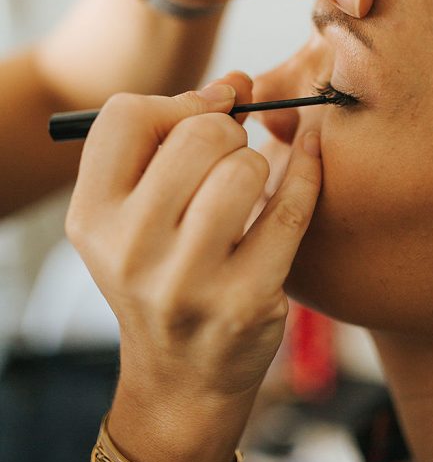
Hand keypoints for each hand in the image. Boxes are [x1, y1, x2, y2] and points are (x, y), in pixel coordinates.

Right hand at [65, 73, 321, 461]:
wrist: (182, 379)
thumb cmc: (162, 276)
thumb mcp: (133, 217)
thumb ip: (170, 142)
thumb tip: (236, 82)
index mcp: (93, 218)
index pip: (127, 115)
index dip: (179, 102)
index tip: (208, 113)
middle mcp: (130, 250)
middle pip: (198, 134)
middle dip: (228, 132)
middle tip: (231, 155)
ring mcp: (187, 281)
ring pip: (246, 167)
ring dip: (259, 165)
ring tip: (250, 190)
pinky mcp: (246, 300)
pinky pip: (292, 207)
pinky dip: (307, 174)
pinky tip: (309, 162)